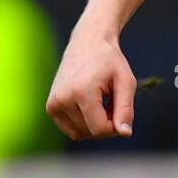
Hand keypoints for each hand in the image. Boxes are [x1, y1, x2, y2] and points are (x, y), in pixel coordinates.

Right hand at [46, 26, 135, 141]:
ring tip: (101, 102)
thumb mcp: (126, 81)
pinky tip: (90, 105)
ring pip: (79, 134)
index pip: (99, 129)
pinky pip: (70, 129)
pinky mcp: (50, 107)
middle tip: (112, 101)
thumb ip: (126, 109)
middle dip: (105, 124)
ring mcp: (53, 104)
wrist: (88, 42)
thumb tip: (125, 134)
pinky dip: (84, 123)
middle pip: (90, 133)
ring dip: (94, 124)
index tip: (121, 109)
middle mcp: (62, 100)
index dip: (115, 126)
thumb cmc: (110, 61)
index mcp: (81, 92)